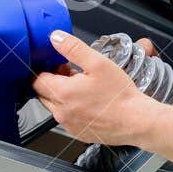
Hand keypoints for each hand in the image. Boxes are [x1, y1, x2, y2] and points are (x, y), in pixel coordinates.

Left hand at [31, 30, 151, 145]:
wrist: (135, 121)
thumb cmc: (119, 95)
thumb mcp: (97, 62)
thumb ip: (73, 48)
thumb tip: (55, 38)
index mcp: (61, 93)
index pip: (37, 80)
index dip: (47, 69)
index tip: (60, 65)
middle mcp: (61, 112)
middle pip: (43, 93)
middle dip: (54, 82)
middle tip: (74, 75)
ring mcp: (68, 125)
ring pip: (55, 107)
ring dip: (63, 95)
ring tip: (84, 88)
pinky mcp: (77, 133)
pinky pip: (67, 119)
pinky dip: (73, 109)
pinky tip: (90, 103)